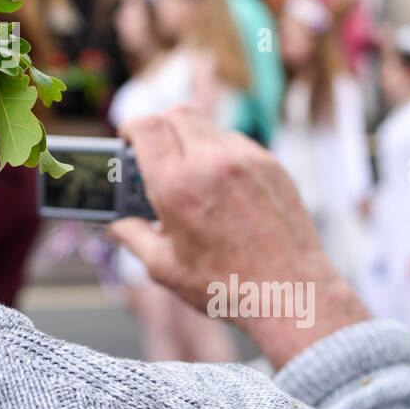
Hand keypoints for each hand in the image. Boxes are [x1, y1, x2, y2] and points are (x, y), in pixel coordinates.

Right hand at [107, 107, 369, 370]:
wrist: (292, 295)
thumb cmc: (226, 286)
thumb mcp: (164, 268)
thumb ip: (133, 237)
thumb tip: (117, 224)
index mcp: (177, 186)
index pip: (146, 127)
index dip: (130, 127)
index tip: (128, 138)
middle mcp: (211, 163)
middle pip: (176, 114)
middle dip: (159, 126)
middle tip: (154, 150)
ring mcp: (246, 160)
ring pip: (208, 127)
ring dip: (191, 141)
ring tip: (190, 174)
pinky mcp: (272, 166)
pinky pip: (237, 144)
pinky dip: (221, 154)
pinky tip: (221, 185)